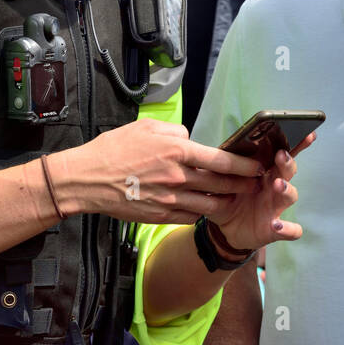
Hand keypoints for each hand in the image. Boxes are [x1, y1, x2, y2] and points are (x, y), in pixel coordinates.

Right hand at [51, 119, 263, 224]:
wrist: (87, 179)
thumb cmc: (114, 149)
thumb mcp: (145, 127)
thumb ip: (175, 132)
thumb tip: (191, 140)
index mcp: (176, 151)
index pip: (221, 160)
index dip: (244, 165)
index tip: (257, 166)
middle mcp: (177, 177)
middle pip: (221, 185)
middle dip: (242, 185)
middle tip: (255, 184)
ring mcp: (170, 200)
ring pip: (210, 205)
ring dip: (226, 202)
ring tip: (236, 198)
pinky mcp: (161, 216)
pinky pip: (191, 217)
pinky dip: (202, 212)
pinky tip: (207, 207)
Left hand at [210, 132, 312, 251]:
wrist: (225, 229)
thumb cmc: (227, 198)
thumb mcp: (218, 181)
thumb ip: (215, 167)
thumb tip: (199, 150)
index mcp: (262, 171)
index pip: (280, 153)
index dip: (294, 142)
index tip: (304, 132)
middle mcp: (273, 186)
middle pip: (286, 170)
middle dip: (286, 162)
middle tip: (281, 154)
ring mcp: (276, 207)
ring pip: (290, 195)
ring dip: (286, 189)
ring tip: (278, 185)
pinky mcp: (275, 229)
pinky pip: (291, 230)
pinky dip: (288, 229)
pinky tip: (277, 225)